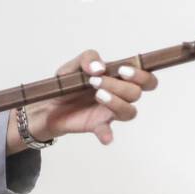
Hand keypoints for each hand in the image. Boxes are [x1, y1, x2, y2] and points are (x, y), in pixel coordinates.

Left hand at [30, 49, 158, 145]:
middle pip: (136, 93)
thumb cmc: (68, 83)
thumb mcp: (74, 64)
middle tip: (96, 81)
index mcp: (118, 79)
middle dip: (120, 86)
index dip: (141, 75)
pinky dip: (107, 133)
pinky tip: (104, 135)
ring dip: (116, 102)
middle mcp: (119, 96)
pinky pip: (107, 131)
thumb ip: (88, 58)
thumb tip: (99, 67)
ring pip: (129, 111)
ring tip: (97, 94)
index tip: (122, 70)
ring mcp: (110, 112)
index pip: (145, 79)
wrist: (49, 103)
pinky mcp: (97, 125)